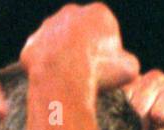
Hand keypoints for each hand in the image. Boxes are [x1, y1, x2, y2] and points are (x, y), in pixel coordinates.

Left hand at [21, 3, 140, 91]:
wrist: (63, 76)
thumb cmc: (101, 70)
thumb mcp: (130, 69)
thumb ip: (127, 62)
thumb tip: (124, 65)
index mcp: (99, 14)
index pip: (108, 31)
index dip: (111, 51)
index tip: (111, 67)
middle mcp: (71, 12)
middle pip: (83, 33)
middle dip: (87, 50)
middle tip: (93, 74)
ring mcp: (48, 26)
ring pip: (61, 43)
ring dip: (67, 58)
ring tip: (75, 81)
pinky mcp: (33, 43)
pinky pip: (43, 57)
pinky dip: (49, 69)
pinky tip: (58, 83)